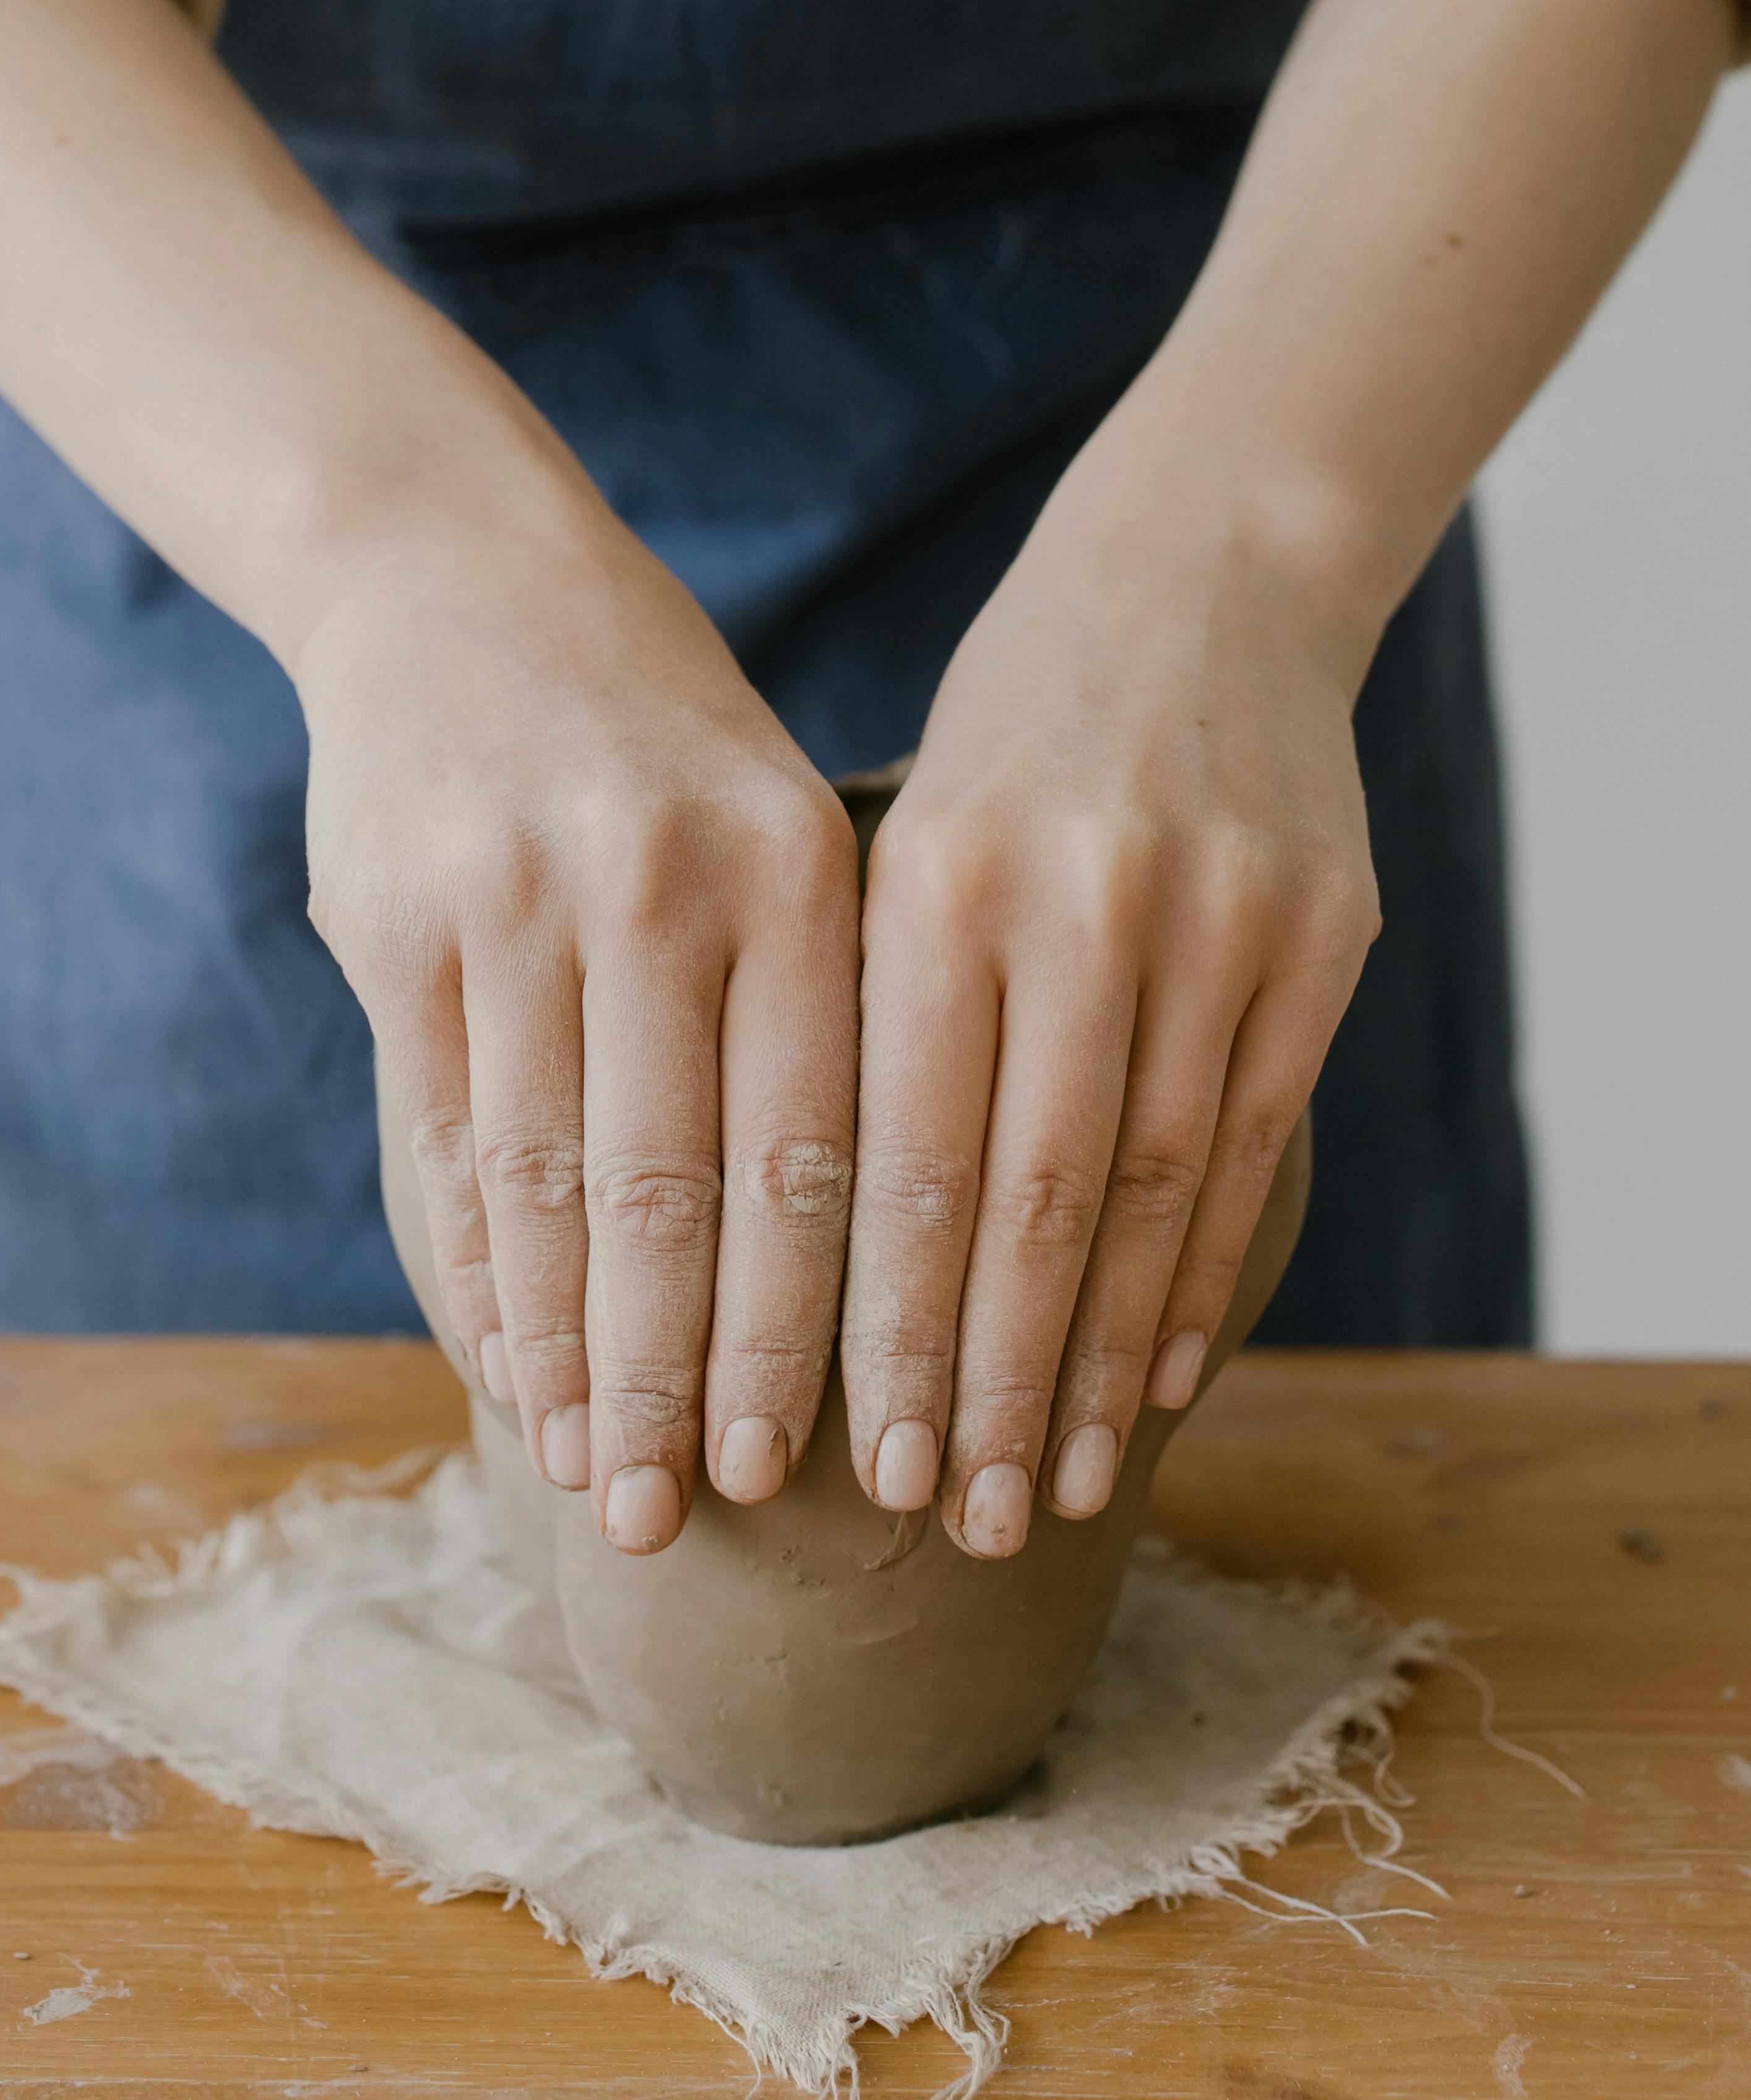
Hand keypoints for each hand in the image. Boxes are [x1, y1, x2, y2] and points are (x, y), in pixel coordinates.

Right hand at [295, 491, 859, 1555]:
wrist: (456, 573)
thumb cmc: (652, 739)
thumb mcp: (772, 829)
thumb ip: (809, 1014)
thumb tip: (862, 1272)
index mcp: (793, 866)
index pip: (816, 1142)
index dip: (813, 1323)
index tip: (821, 1467)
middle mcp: (659, 880)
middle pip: (678, 1187)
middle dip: (689, 1376)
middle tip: (694, 1522)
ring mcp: (514, 895)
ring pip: (548, 1180)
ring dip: (570, 1351)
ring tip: (598, 1479)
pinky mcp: (395, 915)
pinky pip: (440, 1134)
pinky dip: (474, 1268)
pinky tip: (505, 1366)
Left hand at [840, 445, 1380, 1556]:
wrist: (1200, 576)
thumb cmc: (1004, 731)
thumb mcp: (896, 837)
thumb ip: (859, 1016)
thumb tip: (779, 1255)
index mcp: (936, 879)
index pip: (899, 1150)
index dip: (875, 1321)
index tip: (841, 1463)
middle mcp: (1079, 902)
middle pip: (1024, 1197)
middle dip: (978, 1378)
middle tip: (942, 1523)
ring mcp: (1215, 920)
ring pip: (1149, 1193)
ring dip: (1096, 1363)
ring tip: (1043, 1489)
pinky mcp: (1319, 937)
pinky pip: (1252, 1144)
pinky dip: (1202, 1273)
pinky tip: (1160, 1379)